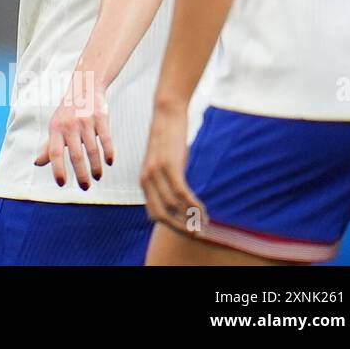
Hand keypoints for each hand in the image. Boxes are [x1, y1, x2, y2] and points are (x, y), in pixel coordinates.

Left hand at [34, 73, 114, 189]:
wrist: (84, 87)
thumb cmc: (67, 112)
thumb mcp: (55, 126)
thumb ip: (48, 146)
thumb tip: (37, 163)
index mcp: (56, 128)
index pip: (54, 152)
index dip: (57, 169)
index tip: (62, 184)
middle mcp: (70, 125)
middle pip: (76, 155)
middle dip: (81, 175)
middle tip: (85, 187)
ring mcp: (86, 121)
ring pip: (92, 150)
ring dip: (96, 167)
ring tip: (97, 177)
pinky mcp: (101, 118)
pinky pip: (106, 139)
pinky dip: (109, 153)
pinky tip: (109, 163)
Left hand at [140, 102, 205, 234]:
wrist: (167, 114)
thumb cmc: (169, 140)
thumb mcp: (166, 165)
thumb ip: (168, 183)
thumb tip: (179, 203)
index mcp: (144, 182)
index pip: (154, 214)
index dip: (172, 227)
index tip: (189, 232)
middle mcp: (146, 179)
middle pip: (160, 215)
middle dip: (179, 228)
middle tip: (197, 234)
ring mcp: (156, 172)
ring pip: (172, 206)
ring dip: (191, 216)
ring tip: (205, 220)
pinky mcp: (168, 164)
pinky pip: (181, 192)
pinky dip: (193, 205)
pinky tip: (203, 211)